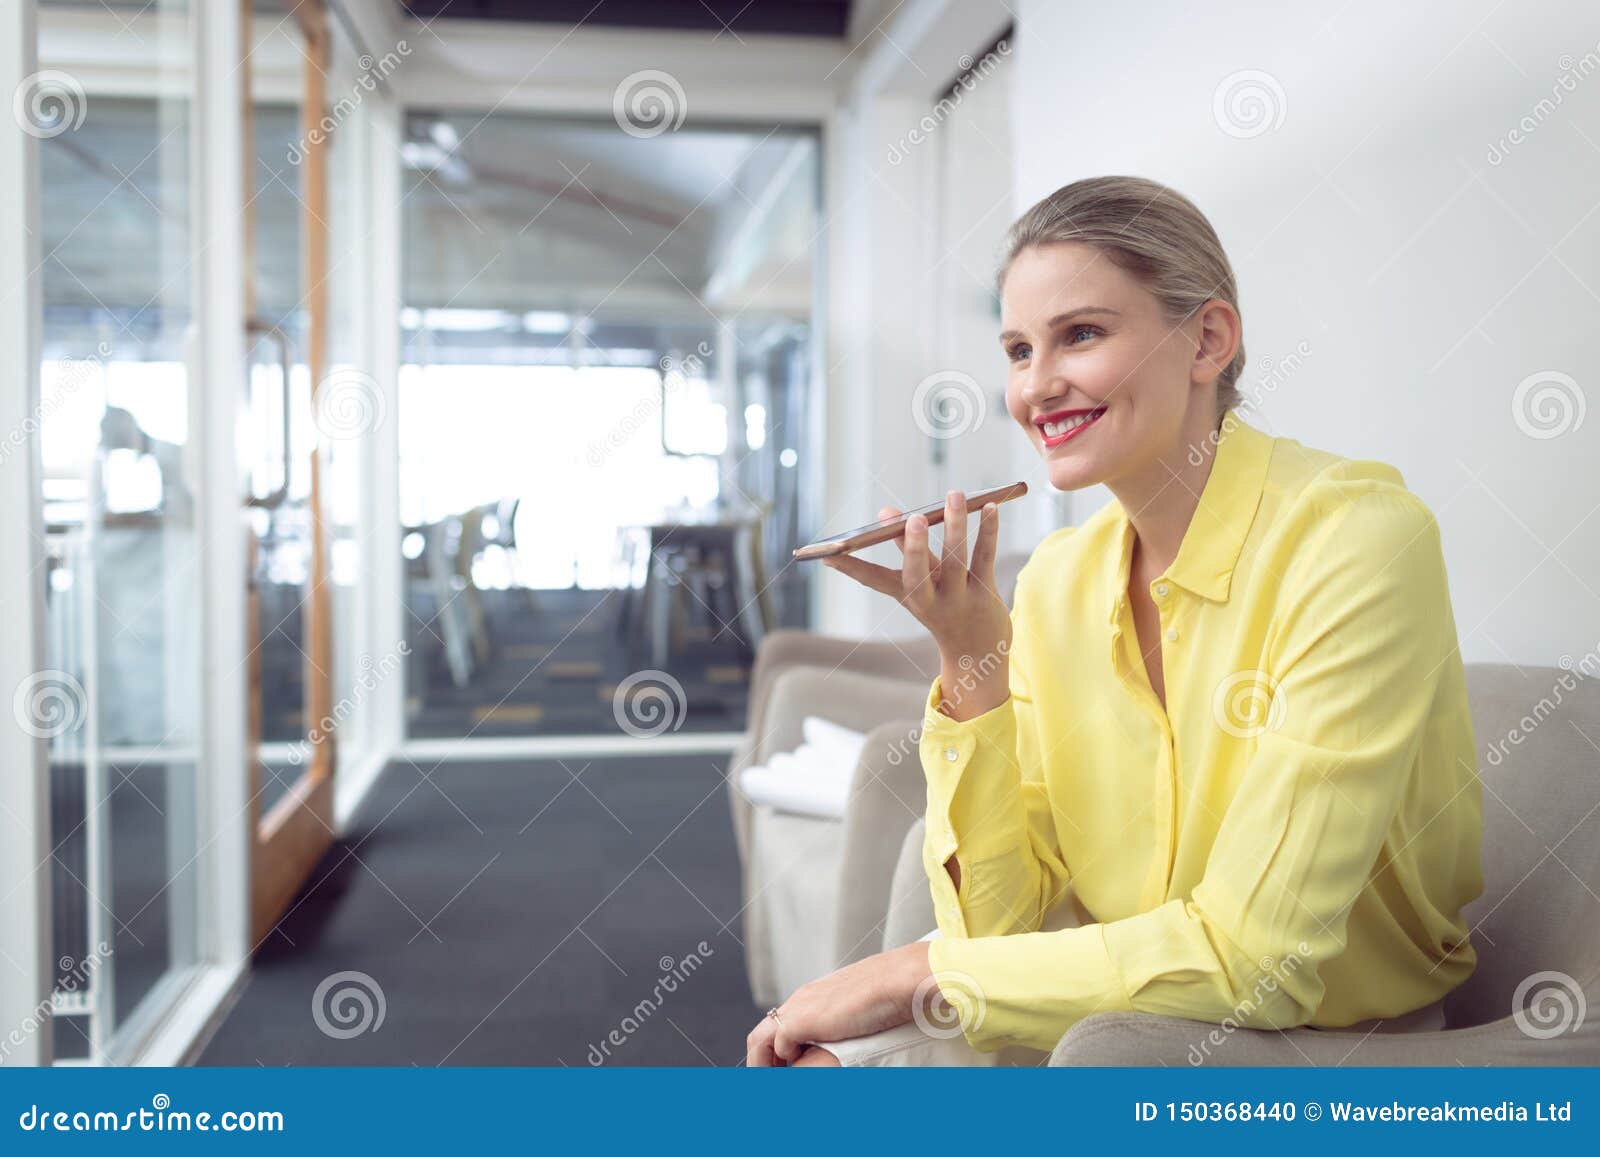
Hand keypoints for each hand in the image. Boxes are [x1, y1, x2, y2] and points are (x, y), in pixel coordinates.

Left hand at [745, 941, 932, 1066]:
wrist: (898, 978)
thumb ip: (849, 1020)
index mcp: (813, 996)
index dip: (777, 1053)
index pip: (780, 1025)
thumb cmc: (891, 991)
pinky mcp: (802, 1020)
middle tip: (772, 1084)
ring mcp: (799, 1009)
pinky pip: (776, 1046)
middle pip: (762, 1034)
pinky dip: (779, 1064)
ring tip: (773, 1087)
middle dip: (762, 1063)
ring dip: (763, 1066)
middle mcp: (801, 1001)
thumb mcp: (864, 1008)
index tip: (785, 1072)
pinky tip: (794, 1071)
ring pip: (759, 1040)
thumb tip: (858, 1034)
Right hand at [823, 492, 1010, 719]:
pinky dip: (987, 531)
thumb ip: (911, 550)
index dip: (849, 567)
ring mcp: (957, 597)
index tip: (827, 555)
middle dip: (913, 546)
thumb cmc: (944, 608)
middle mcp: (929, 599)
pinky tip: (989, 506)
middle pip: (918, 573)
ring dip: (955, 525)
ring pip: (955, 559)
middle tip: (910, 518)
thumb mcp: (923, 584)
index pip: (872, 580)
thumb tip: (893, 512)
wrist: (977, 652)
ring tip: (954, 494)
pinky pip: (985, 556)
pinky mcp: (984, 592)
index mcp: (907, 595)